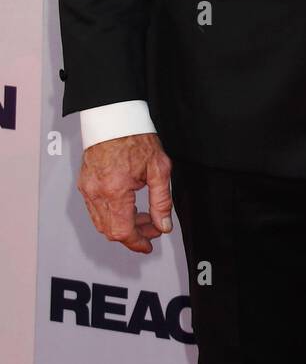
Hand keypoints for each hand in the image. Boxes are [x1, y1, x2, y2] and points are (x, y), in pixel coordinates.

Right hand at [78, 132, 173, 253]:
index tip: (148, 245)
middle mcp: (97, 193)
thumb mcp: (159, 168)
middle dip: (134, 234)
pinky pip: (95, 210)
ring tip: (144, 215)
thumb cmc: (136, 137)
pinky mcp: (84, 185)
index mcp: (115, 191)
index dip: (137, 243)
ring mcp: (87, 189)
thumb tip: (164, 225)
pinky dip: (112, 215)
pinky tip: (128, 206)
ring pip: (102, 223)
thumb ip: (162, 201)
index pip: (123, 232)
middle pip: (111, 231)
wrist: (115, 118)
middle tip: (153, 227)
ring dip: (123, 225)